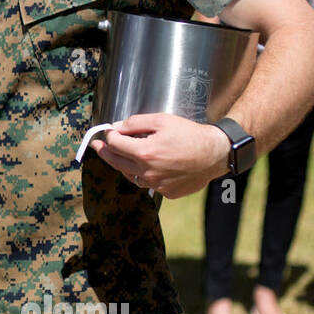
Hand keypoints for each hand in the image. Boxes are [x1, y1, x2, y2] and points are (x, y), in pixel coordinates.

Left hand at [90, 113, 228, 198]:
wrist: (216, 154)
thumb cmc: (190, 134)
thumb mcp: (162, 120)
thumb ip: (135, 123)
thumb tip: (115, 127)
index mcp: (145, 153)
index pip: (115, 144)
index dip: (109, 136)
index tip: (107, 132)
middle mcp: (148, 172)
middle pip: (116, 163)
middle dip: (105, 152)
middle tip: (97, 146)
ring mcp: (157, 185)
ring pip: (131, 175)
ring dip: (124, 164)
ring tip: (123, 154)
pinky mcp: (167, 192)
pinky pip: (148, 184)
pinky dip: (144, 174)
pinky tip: (148, 165)